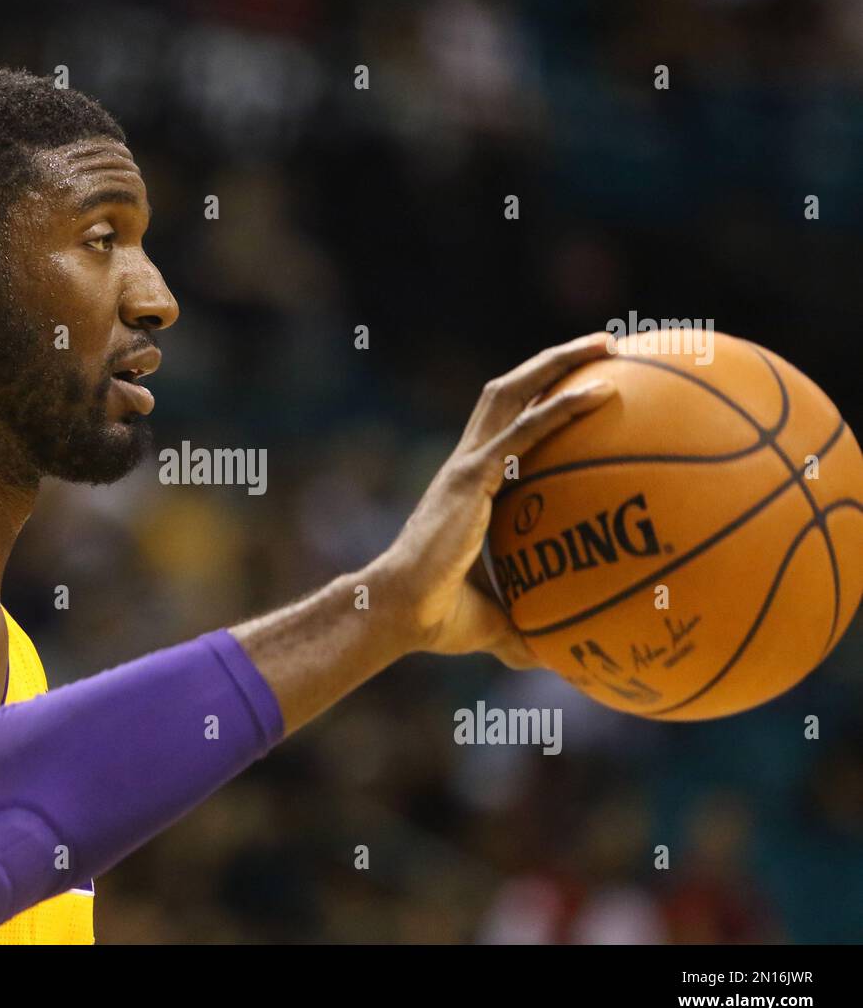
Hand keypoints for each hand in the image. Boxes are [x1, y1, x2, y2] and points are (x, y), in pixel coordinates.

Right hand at [378, 333, 617, 667]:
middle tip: (605, 347)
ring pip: (512, 392)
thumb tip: (555, 663)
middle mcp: (466, 465)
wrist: (399, 612)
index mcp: (468, 487)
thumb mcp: (494, 623)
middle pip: (508, 392)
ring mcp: (467, 466)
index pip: (504, 428)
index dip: (538, 400)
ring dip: (558, 363)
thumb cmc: (436, 619)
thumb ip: (522, 631)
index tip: (580, 385)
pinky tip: (603, 394)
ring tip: (607, 344)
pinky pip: (525, 432)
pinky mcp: (472, 477)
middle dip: (553, 362)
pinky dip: (562, 408)